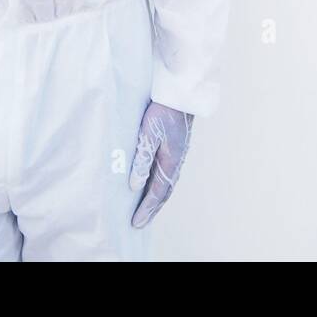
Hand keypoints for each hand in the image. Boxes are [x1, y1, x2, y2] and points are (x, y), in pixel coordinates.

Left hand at [129, 101, 193, 227]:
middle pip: (164, 192)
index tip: (135, 223)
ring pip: (167, 184)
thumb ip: (142, 159)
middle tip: (140, 223)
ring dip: (157, 199)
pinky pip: (168, 173)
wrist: (182, 92)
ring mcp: (178, 154)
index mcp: (170, 161)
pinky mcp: (176, 147)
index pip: (156, 192)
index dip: (146, 209)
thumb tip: (135, 185)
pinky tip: (154, 184)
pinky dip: (160, 186)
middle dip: (152, 209)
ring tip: (146, 210)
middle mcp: (176, 161)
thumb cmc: (164, 110)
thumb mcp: (148, 134)